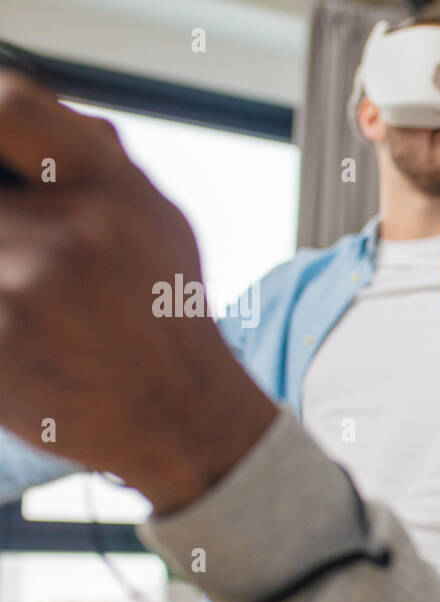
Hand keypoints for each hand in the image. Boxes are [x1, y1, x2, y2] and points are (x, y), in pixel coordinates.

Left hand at [0, 72, 275, 512]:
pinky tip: (24, 328)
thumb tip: (8, 104)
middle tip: (21, 241)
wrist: (180, 417)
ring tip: (33, 293)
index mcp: (114, 191)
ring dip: (0, 265)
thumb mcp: (154, 217)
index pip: (8, 105)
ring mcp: (21, 292)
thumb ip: (89, 159)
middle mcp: (69, 236)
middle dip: (2, 221)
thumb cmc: (163, 312)